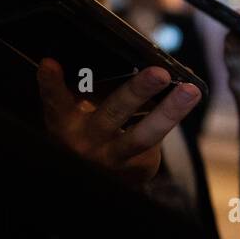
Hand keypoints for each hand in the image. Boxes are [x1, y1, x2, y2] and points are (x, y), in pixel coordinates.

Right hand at [36, 59, 200, 185]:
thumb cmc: (88, 129)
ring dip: (169, 112)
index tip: (49, 64)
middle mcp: (83, 140)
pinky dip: (169, 117)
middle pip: (111, 114)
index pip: (54, 100)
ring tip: (190, 91)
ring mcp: (110, 158)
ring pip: (142, 136)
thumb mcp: (78, 111)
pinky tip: (181, 102)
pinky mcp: (136, 170)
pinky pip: (158, 141)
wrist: (98, 175)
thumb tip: (141, 63)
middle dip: (137, 92)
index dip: (50, 83)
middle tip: (159, 73)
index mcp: (63, 120)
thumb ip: (95, 89)